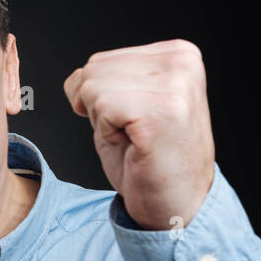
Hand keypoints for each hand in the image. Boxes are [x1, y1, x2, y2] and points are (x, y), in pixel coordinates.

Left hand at [63, 39, 214, 230]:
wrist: (177, 205)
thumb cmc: (150, 161)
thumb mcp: (128, 105)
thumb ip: (110, 79)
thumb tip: (79, 76)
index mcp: (178, 55)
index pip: (99, 61)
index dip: (98, 100)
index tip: (132, 122)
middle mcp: (181, 61)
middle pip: (92, 70)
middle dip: (97, 109)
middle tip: (132, 134)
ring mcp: (175, 83)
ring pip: (92, 87)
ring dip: (102, 121)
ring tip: (135, 138)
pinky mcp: (162, 110)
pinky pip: (100, 106)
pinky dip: (106, 132)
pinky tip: (135, 145)